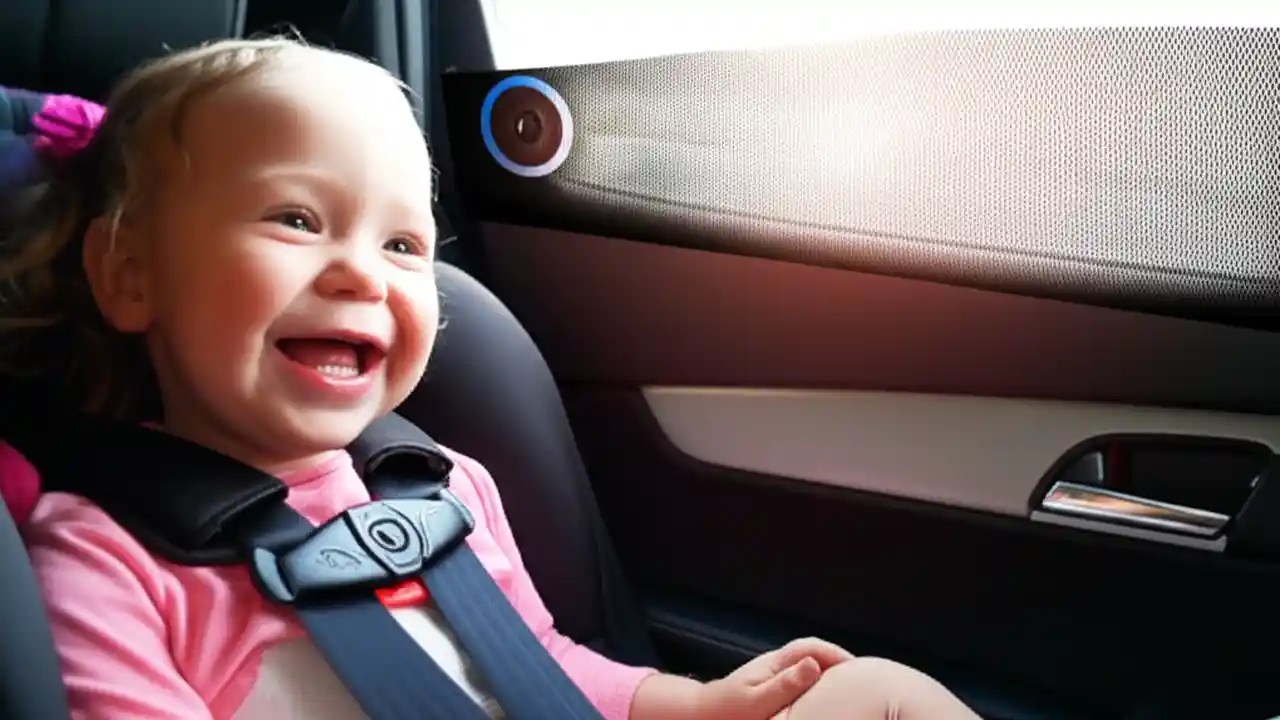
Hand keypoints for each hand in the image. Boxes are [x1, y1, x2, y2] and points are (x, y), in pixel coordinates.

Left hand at [694, 638, 854, 719]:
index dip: (837, 655)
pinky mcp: (776, 686)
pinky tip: (830, 699)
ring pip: (811, 666)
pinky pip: (804, 680)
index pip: (812, 648)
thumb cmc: (728, 711)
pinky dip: (820, 684)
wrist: (705, 715)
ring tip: (854, 688)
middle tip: (865, 678)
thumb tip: (814, 664)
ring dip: (831, 672)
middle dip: (839, 662)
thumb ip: (786, 684)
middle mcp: (778, 664)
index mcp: (776, 662)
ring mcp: (777, 674)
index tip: (859, 670)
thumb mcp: (757, 701)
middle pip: (815, 653)